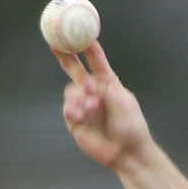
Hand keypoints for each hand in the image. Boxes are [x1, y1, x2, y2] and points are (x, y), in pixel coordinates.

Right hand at [57, 42, 150, 168]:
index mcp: (108, 84)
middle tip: (56, 46)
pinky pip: (69, 110)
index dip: (89, 49)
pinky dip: (74, 110)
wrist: (127, 153)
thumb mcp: (122, 102)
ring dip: (79, 97)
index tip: (83, 35)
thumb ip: (104, 90)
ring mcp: (83, 106)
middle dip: (66, 58)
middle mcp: (93, 92)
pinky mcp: (76, 122)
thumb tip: (88, 84)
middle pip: (76, 71)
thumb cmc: (131, 127)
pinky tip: (82, 115)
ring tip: (91, 106)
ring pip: (71, 92)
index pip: (96, 62)